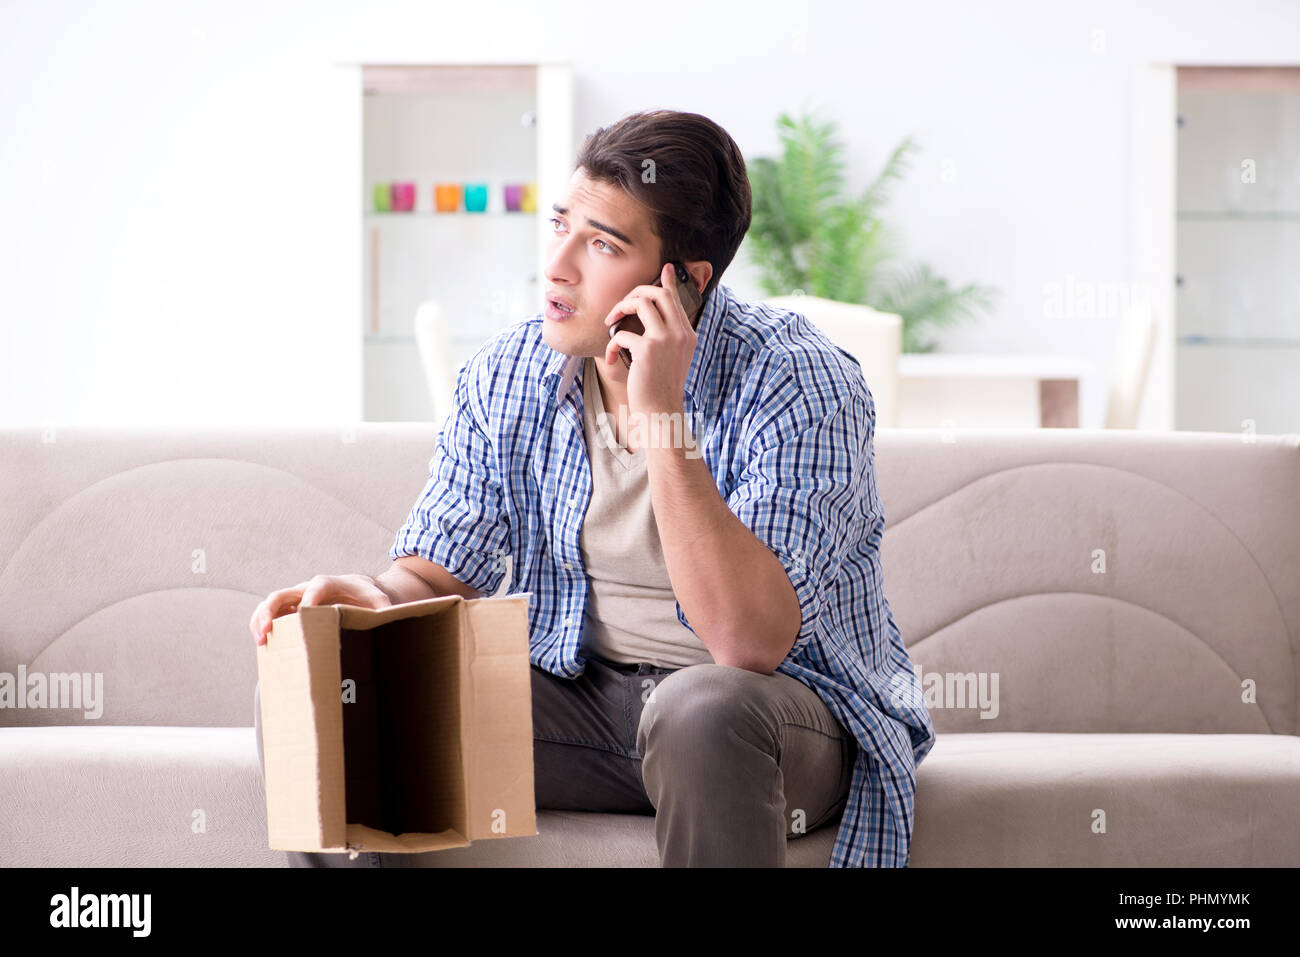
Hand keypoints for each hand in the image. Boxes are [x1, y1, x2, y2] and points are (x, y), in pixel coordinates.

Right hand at [249, 573, 392, 645]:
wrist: (359, 589)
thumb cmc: (368, 597)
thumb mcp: (379, 601)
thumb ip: (382, 610)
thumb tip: (388, 622)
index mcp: (328, 583)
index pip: (315, 589)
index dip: (308, 601)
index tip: (303, 615)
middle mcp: (307, 588)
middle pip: (282, 594)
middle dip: (271, 612)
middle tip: (266, 631)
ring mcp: (296, 597)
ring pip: (271, 603)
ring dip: (261, 620)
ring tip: (260, 641)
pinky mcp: (291, 607)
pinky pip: (271, 613)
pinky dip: (262, 624)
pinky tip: (263, 643)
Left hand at [602, 262, 697, 422]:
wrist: (661, 412)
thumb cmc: (661, 388)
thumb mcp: (671, 359)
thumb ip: (666, 337)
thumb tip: (652, 320)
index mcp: (687, 334)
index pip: (676, 299)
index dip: (668, 281)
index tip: (666, 268)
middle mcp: (680, 333)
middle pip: (659, 293)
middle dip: (635, 293)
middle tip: (621, 306)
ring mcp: (666, 339)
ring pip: (641, 302)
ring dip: (620, 308)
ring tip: (611, 323)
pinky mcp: (648, 350)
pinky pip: (622, 334)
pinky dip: (613, 345)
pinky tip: (614, 360)